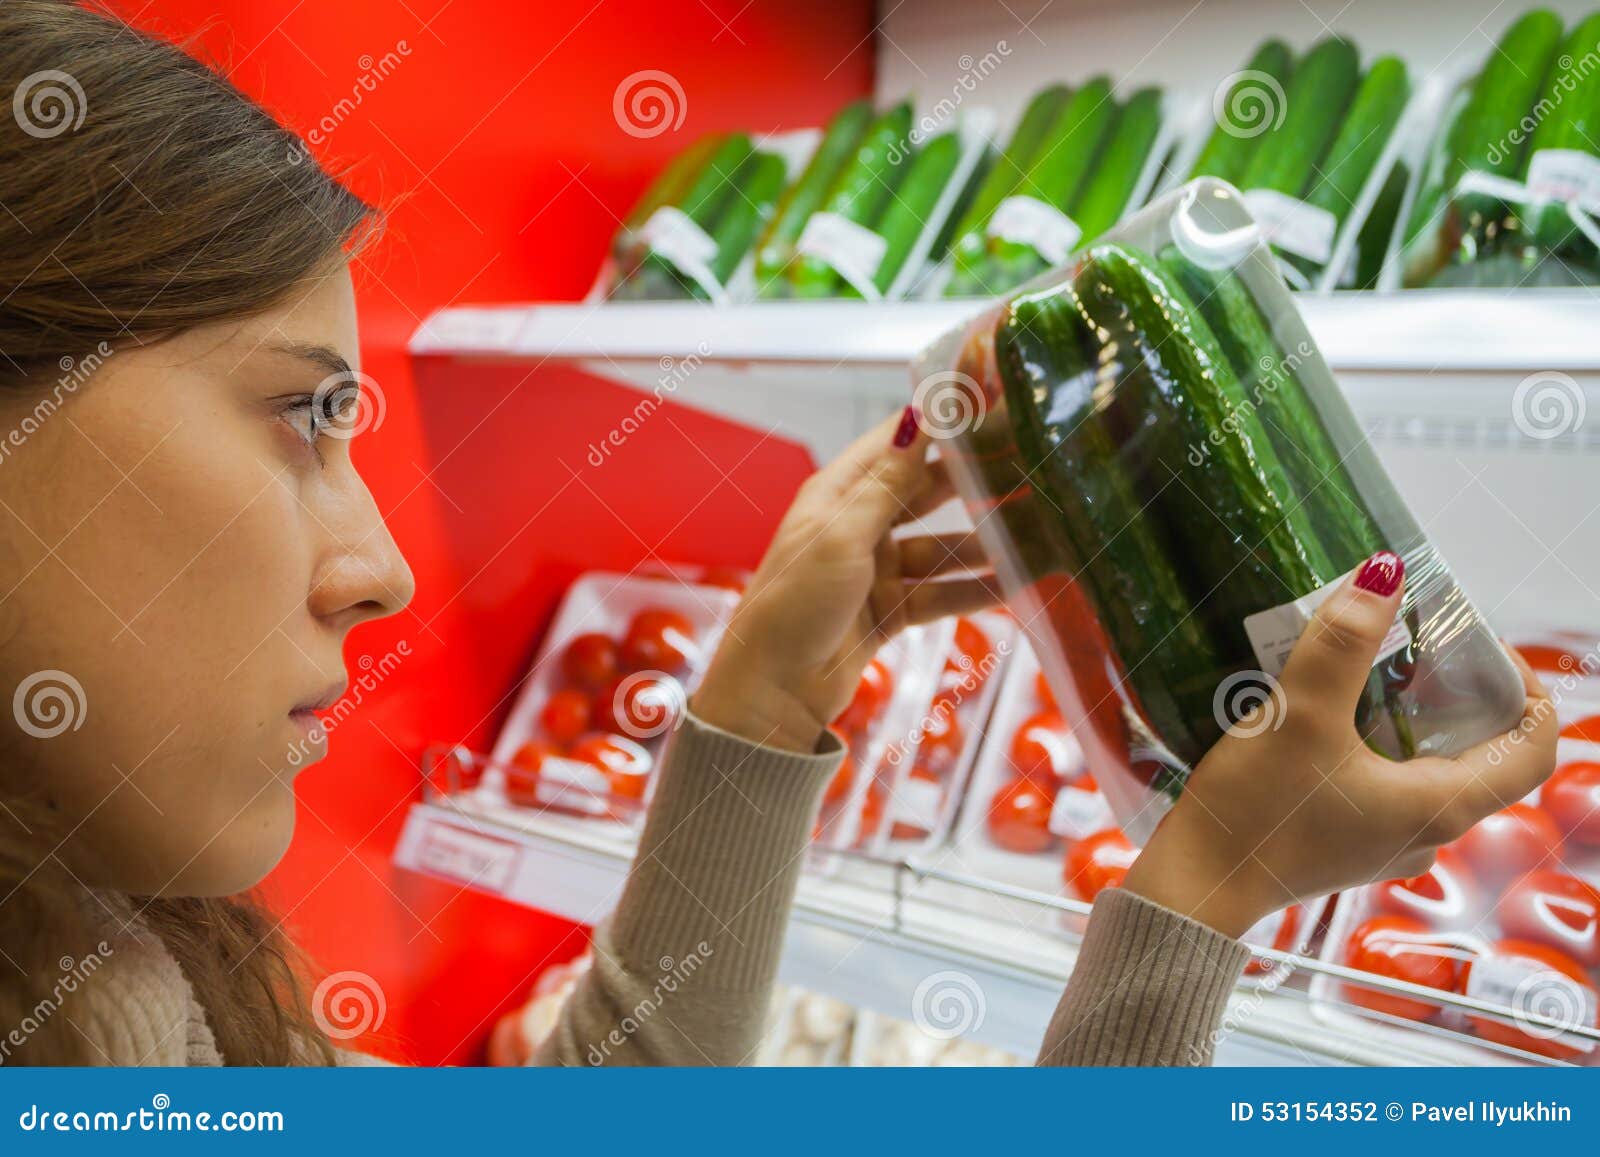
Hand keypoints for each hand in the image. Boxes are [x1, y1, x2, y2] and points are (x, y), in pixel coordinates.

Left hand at [693, 407, 998, 752]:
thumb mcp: (842, 537)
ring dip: (984, 545)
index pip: (895, 443)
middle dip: (976, 485)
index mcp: (837, 494)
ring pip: (941, 548)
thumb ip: (888, 484)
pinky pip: (940, 593)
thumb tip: (919, 419)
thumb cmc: (793, 604)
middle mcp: (858, 526)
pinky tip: (1015, 584)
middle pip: (926, 493)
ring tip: (1036, 535)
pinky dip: (974, 590)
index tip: (992, 407)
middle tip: (1032, 470)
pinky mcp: (889, 611)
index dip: (940, 424)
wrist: (772, 691)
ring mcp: (875, 570)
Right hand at [1124, 551, 1558, 937]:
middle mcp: (1428, 832)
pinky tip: (1328, 720)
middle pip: (1482, 755)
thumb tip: (1384, 575)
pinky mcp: (1347, 845)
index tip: (1484, 650)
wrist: (1195, 885)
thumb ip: (1342, 643)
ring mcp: (1388, 844)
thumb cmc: (1255, 813)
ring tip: (1365, 675)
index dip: (1527, 690)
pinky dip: (1374, 746)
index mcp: (1440, 805)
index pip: (1535, 749)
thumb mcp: (1300, 715)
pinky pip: (1386, 787)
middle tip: (1415, 648)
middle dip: (1456, 694)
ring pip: (1429, 770)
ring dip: (1410, 719)